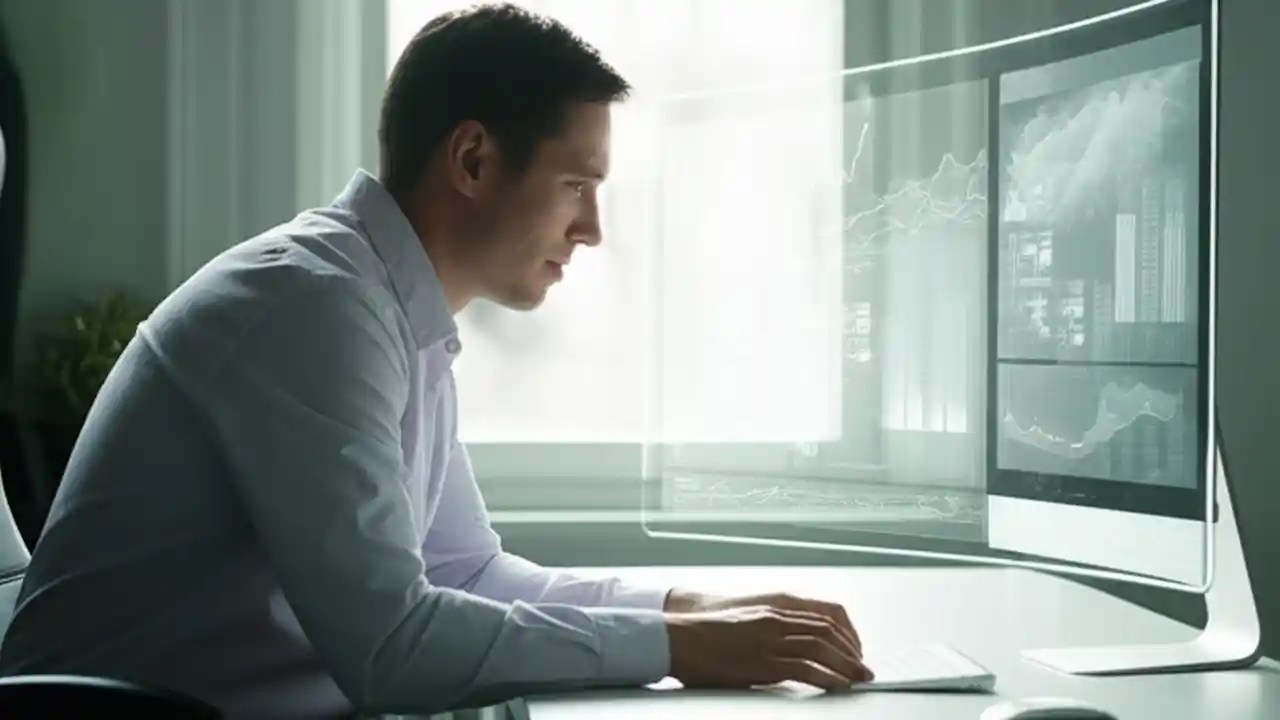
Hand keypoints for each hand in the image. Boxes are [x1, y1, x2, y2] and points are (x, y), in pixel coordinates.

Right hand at [665, 604, 873, 691]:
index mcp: (773, 609)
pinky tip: (838, 686)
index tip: (854, 649)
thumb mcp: (743, 623)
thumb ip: (767, 629)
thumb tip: (787, 648)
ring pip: (822, 649)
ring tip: (859, 679)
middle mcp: (776, 620)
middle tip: (864, 668)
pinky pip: (806, 669)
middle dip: (851, 651)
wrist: (679, 639)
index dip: (845, 634)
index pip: (822, 617)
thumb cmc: (704, 635)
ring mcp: (771, 640)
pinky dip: (828, 678)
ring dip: (846, 665)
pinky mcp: (764, 662)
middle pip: (827, 632)